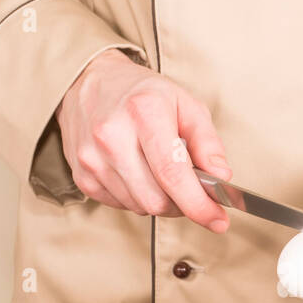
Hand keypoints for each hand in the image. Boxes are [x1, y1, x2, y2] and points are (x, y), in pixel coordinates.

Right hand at [56, 49, 231, 231]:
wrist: (89, 81)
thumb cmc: (143, 94)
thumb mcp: (186, 104)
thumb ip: (208, 142)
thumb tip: (221, 178)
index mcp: (144, 111)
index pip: (173, 174)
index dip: (199, 204)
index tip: (218, 220)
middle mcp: (112, 136)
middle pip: (157, 200)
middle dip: (182, 204)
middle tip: (191, 190)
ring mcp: (92, 158)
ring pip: (140, 207)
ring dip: (160, 201)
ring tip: (161, 175)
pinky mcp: (81, 175)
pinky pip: (121, 205)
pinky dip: (137, 198)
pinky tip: (138, 174)